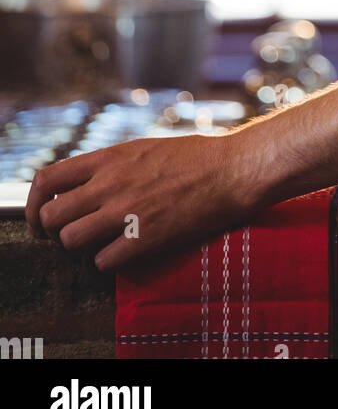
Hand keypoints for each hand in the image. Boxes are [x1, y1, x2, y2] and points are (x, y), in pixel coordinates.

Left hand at [25, 131, 251, 271]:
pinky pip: (101, 261)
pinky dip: (107, 261)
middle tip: (68, 236)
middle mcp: (110, 183)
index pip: (46, 179)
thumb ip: (110, 164)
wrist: (231, 170)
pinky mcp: (144, 238)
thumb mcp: (143, 147)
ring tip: (98, 242)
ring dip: (80, 246)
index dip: (35, 204)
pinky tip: (123, 251)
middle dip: (52, 231)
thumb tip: (82, 183)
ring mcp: (126, 211)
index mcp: (109, 158)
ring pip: (70, 240)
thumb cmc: (194, 156)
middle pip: (50, 216)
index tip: (41, 217)